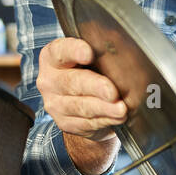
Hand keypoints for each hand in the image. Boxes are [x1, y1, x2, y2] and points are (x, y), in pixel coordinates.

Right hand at [37, 37, 126, 174]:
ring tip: (121, 109)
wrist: (85, 99)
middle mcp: (50, 80)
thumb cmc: (91, 71)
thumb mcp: (94, 57)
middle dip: (95, 87)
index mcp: (53, 57)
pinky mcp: (65, 123)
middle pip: (72, 82)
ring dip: (103, 108)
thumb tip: (125, 51)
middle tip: (112, 92)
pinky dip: (105, 120)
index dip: (75, 51)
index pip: (61, 51)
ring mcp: (55, 104)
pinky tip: (118, 118)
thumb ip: (103, 53)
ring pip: (80, 106)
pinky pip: (86, 123)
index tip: (89, 53)